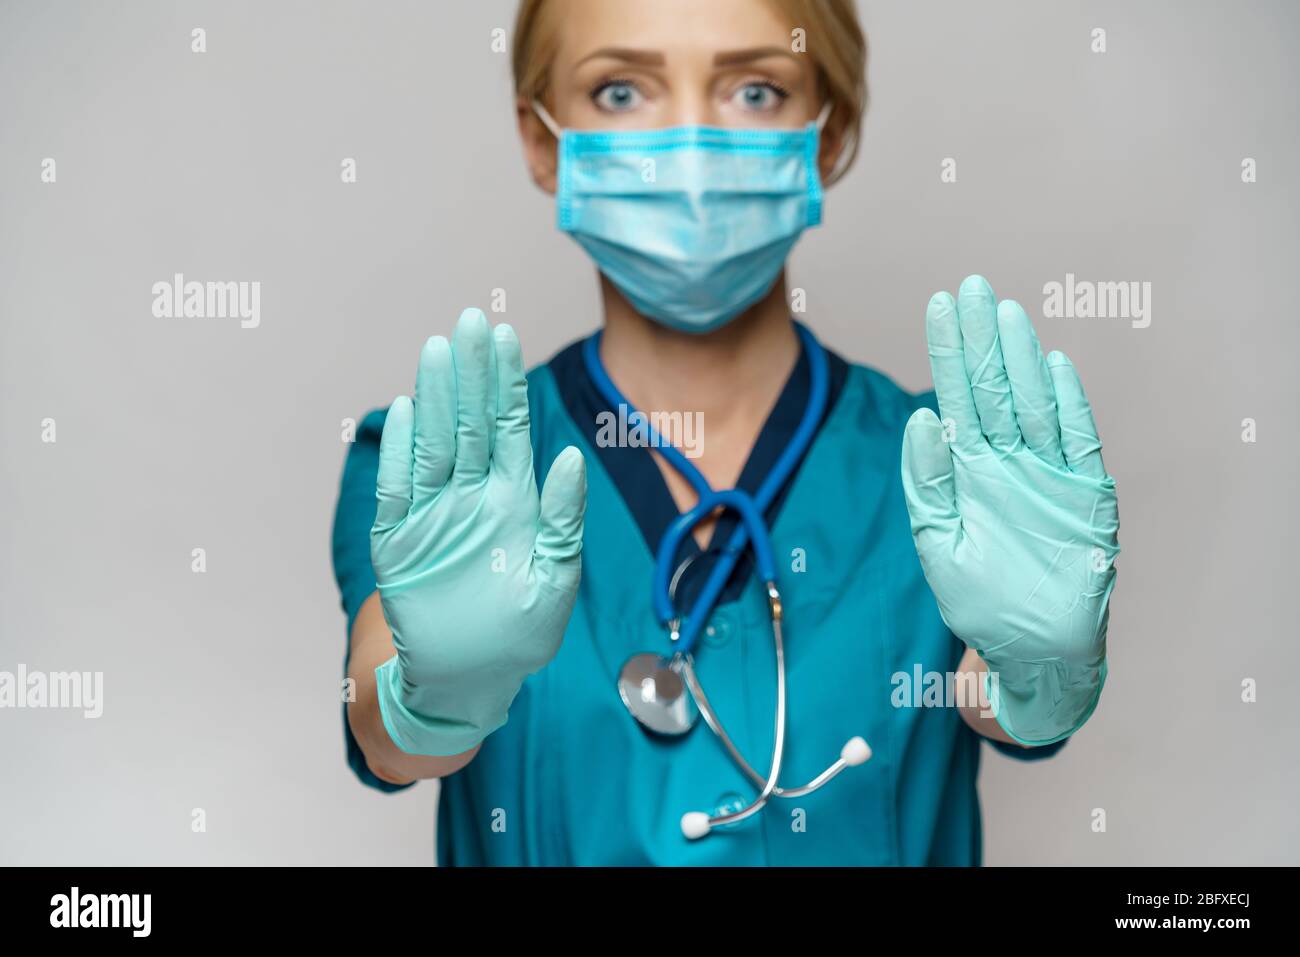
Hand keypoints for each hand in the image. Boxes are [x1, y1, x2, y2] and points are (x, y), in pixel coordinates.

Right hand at [371, 309, 586, 755]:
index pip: (507, 428)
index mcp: (514, 501)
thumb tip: (571, 456)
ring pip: (433, 445)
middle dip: (470, 373)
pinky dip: (400, 454)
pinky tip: (405, 410)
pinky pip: (398, 491)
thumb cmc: (519, 635)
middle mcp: (471, 498)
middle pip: (469, 423)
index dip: (505, 382)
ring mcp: (433, 516)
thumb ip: (565, 520)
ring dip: (434, 398)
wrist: (470, 683)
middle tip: (471, 320)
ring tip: (438, 350)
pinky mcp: (400, 544)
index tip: (505, 335)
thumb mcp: (556, 580)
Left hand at [902, 276, 1118, 744]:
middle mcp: (1008, 463)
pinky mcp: (1084, 497)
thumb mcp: (939, 543)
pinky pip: (1077, 444)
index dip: (949, 351)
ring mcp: (1048, 476)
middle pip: (993, 389)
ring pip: (1033, 405)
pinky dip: (1068, 407)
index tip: (940, 305)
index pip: (956, 397)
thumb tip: (922, 418)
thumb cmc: (981, 600)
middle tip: (970, 285)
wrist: (1032, 650)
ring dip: (1020, 359)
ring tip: (1004, 313)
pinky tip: (1053, 368)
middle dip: (981, 338)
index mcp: (970, 471)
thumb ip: (928, 482)